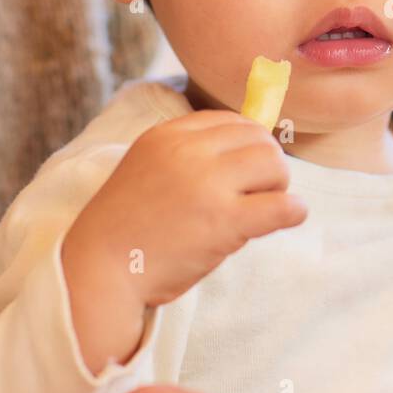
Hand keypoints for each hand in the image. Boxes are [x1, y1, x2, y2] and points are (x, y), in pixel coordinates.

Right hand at [61, 109, 306, 372]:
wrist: (98, 271)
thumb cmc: (127, 229)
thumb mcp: (149, 170)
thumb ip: (189, 156)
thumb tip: (250, 150)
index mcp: (167, 135)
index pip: (232, 121)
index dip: (250, 143)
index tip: (249, 168)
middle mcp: (188, 152)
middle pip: (259, 140)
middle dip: (268, 165)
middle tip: (260, 193)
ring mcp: (206, 185)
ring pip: (274, 165)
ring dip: (279, 187)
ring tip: (263, 209)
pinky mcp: (223, 221)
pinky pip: (281, 206)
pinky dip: (294, 210)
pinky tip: (289, 217)